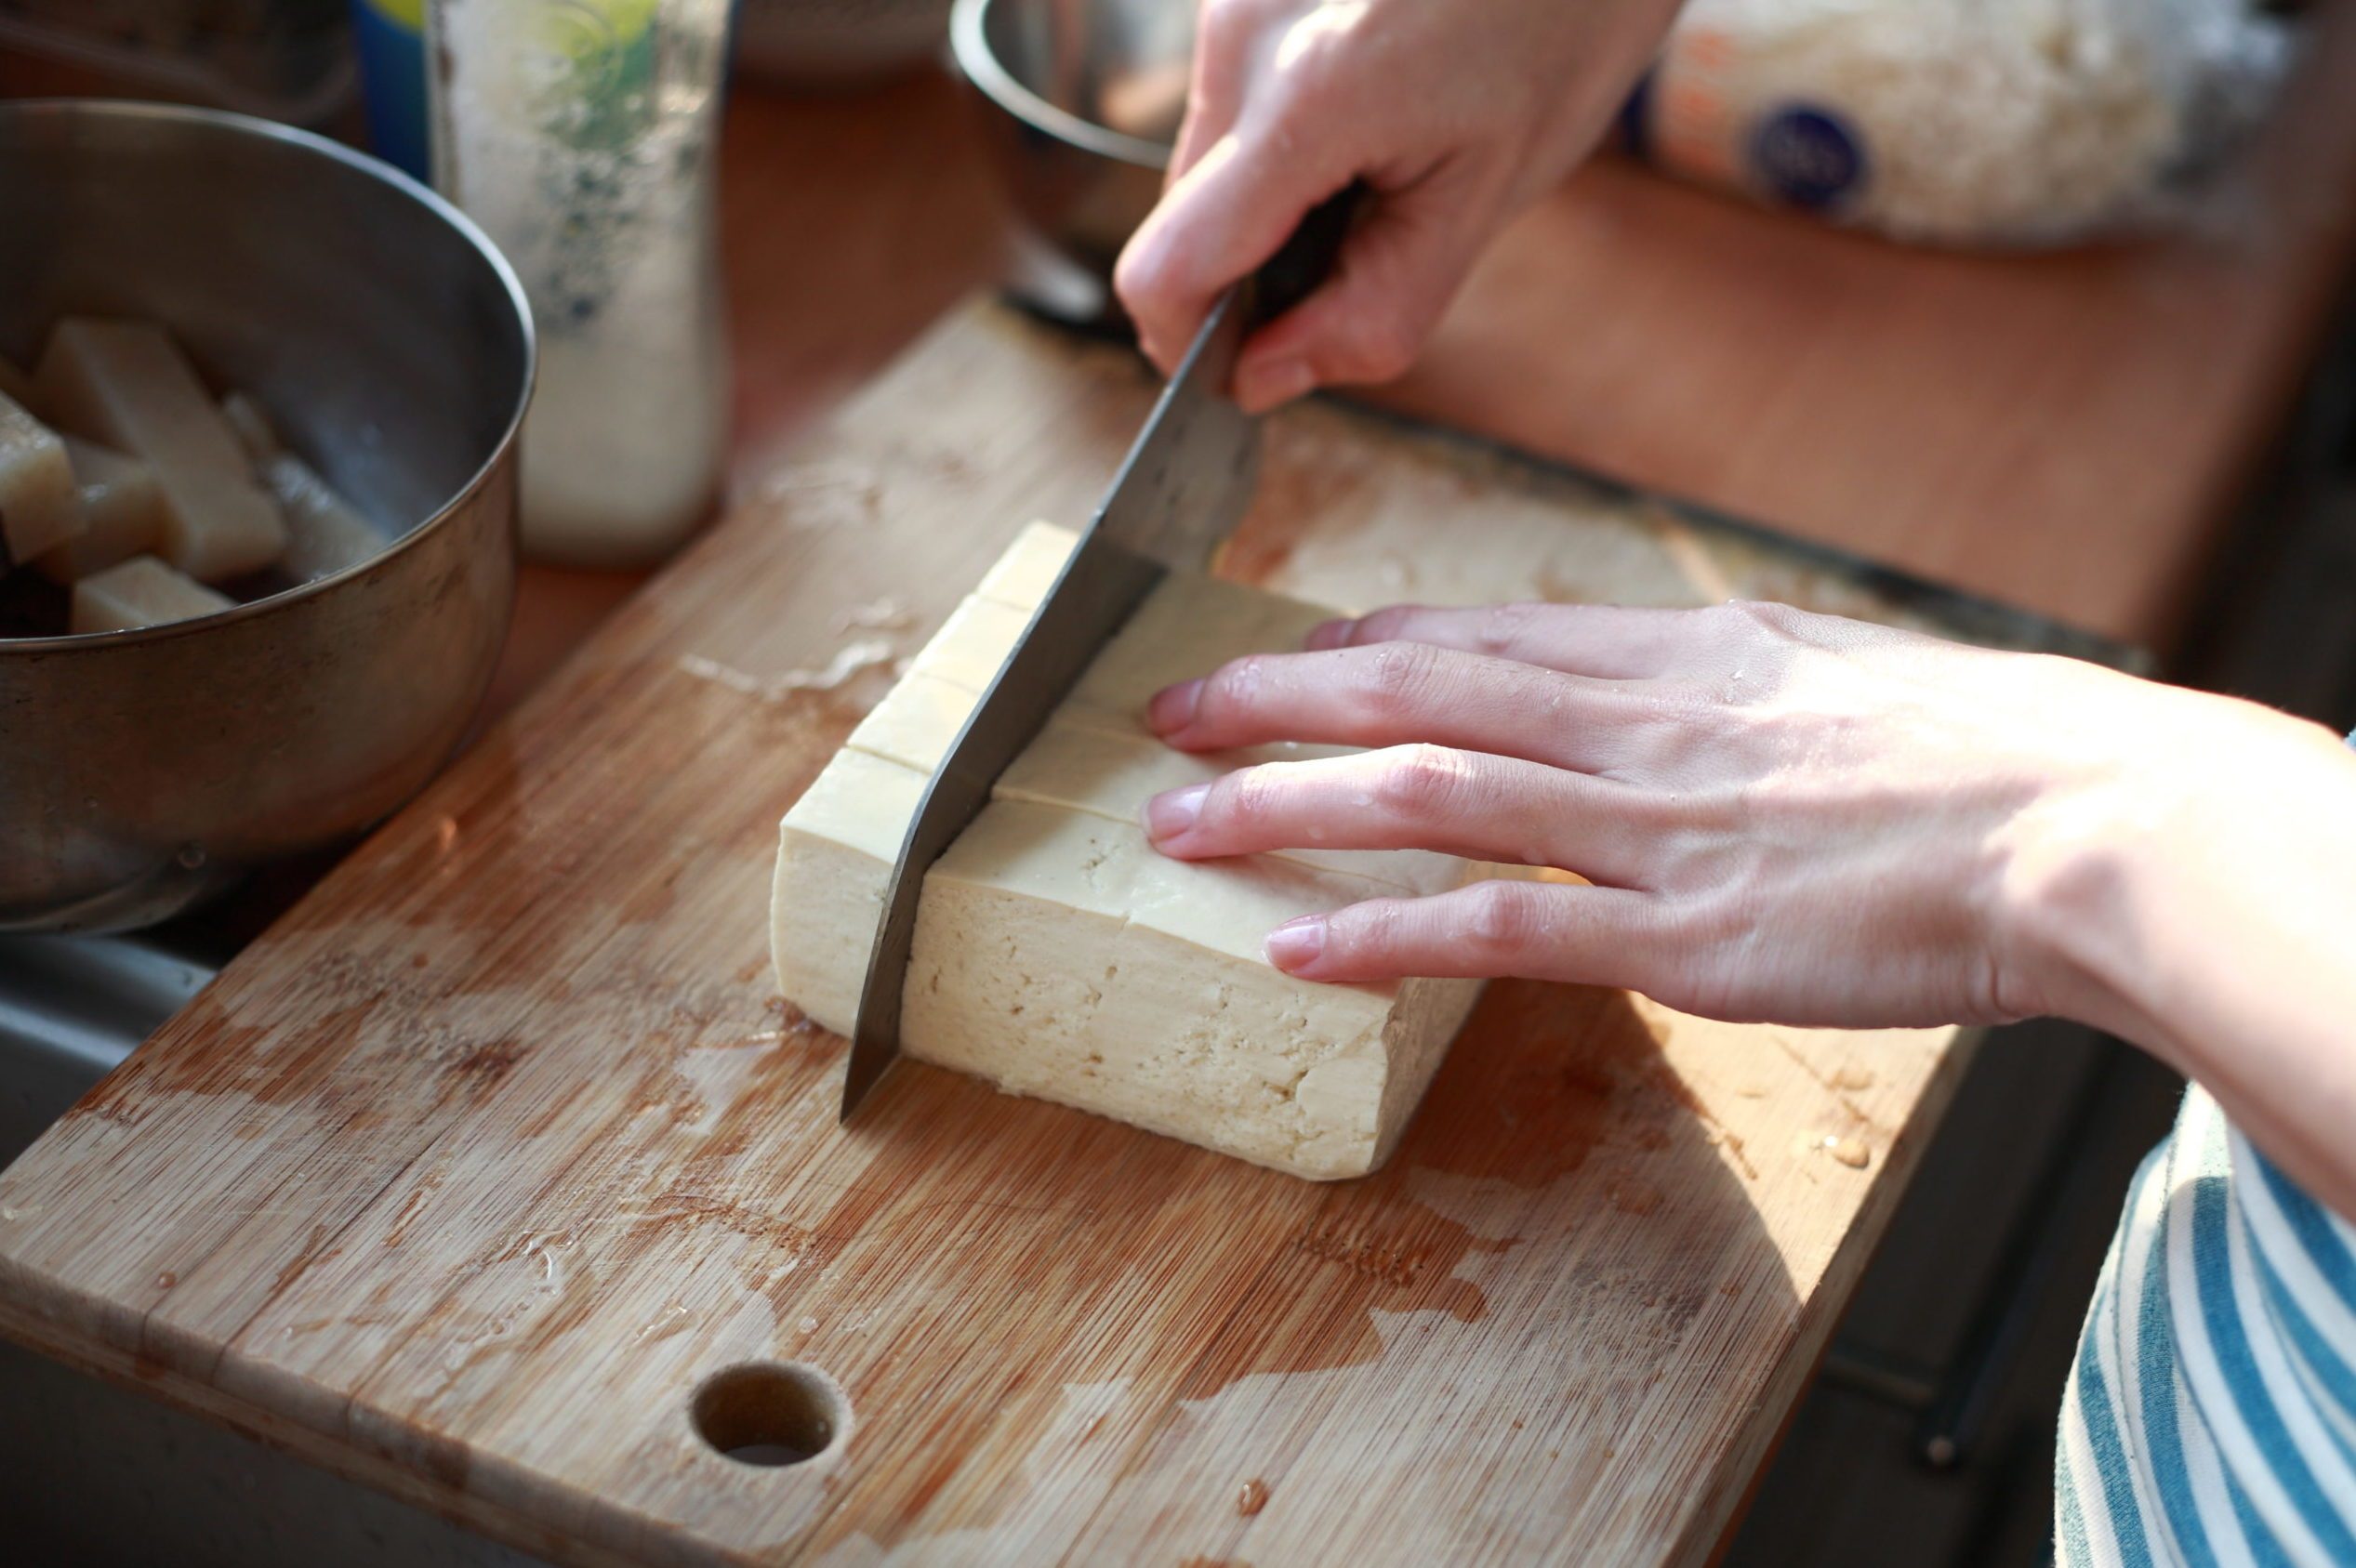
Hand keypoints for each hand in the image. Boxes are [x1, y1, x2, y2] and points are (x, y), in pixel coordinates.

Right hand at [1114, 0, 1681, 412]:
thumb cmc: (1567, 25)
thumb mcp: (1490, 197)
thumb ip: (1373, 309)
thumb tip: (1263, 380)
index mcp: (1309, 99)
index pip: (1167, 271)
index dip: (1193, 347)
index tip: (1248, 370)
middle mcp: (1243, 35)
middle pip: (1181, 221)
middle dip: (1250, 272)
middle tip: (1361, 255)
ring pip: (1202, 164)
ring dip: (1268, 203)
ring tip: (1379, 162)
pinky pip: (1228, 102)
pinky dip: (1279, 141)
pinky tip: (1366, 110)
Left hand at [1137, 600, 2348, 1032]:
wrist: (2075, 817)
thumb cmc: (1975, 749)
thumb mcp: (1823, 668)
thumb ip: (1714, 676)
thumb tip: (1655, 676)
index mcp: (1670, 652)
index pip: (1474, 633)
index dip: (1355, 645)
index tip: (1278, 658)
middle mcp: (1631, 720)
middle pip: (1409, 690)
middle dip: (1270, 702)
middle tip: (1166, 716)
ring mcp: (1642, 825)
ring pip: (1420, 791)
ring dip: (1283, 806)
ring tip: (1176, 826)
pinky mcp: (1676, 934)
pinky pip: (1495, 926)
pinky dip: (1382, 932)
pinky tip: (1295, 946)